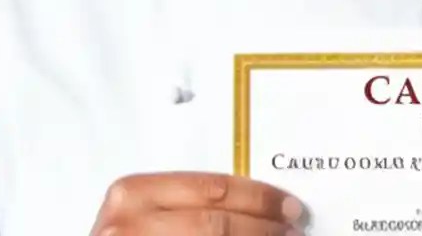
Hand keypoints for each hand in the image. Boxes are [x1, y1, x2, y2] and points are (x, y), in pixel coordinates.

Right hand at [92, 172, 305, 234]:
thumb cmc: (129, 234)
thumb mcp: (146, 210)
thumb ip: (189, 200)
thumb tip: (254, 201)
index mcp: (133, 193)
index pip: (211, 189)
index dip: (257, 196)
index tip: (287, 203)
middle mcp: (129, 223)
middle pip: (216, 222)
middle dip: (262, 224)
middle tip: (292, 225)